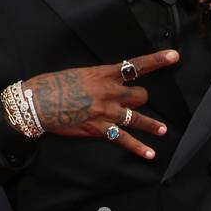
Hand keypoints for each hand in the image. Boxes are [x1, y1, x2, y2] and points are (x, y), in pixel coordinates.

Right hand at [22, 49, 178, 158]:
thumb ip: (95, 78)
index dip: (158, 60)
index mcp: (104, 74)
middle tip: (137, 102)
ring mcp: (107, 111)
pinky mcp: (101, 129)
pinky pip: (125, 140)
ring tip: (162, 130)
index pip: (136, 65)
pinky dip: (139, 148)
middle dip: (140, 98)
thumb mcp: (77, 73)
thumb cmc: (51, 85)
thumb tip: (101, 81)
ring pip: (138, 117)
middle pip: (140, 95)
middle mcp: (110, 92)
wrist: (36, 103)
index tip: (174, 56)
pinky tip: (150, 154)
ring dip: (152, 125)